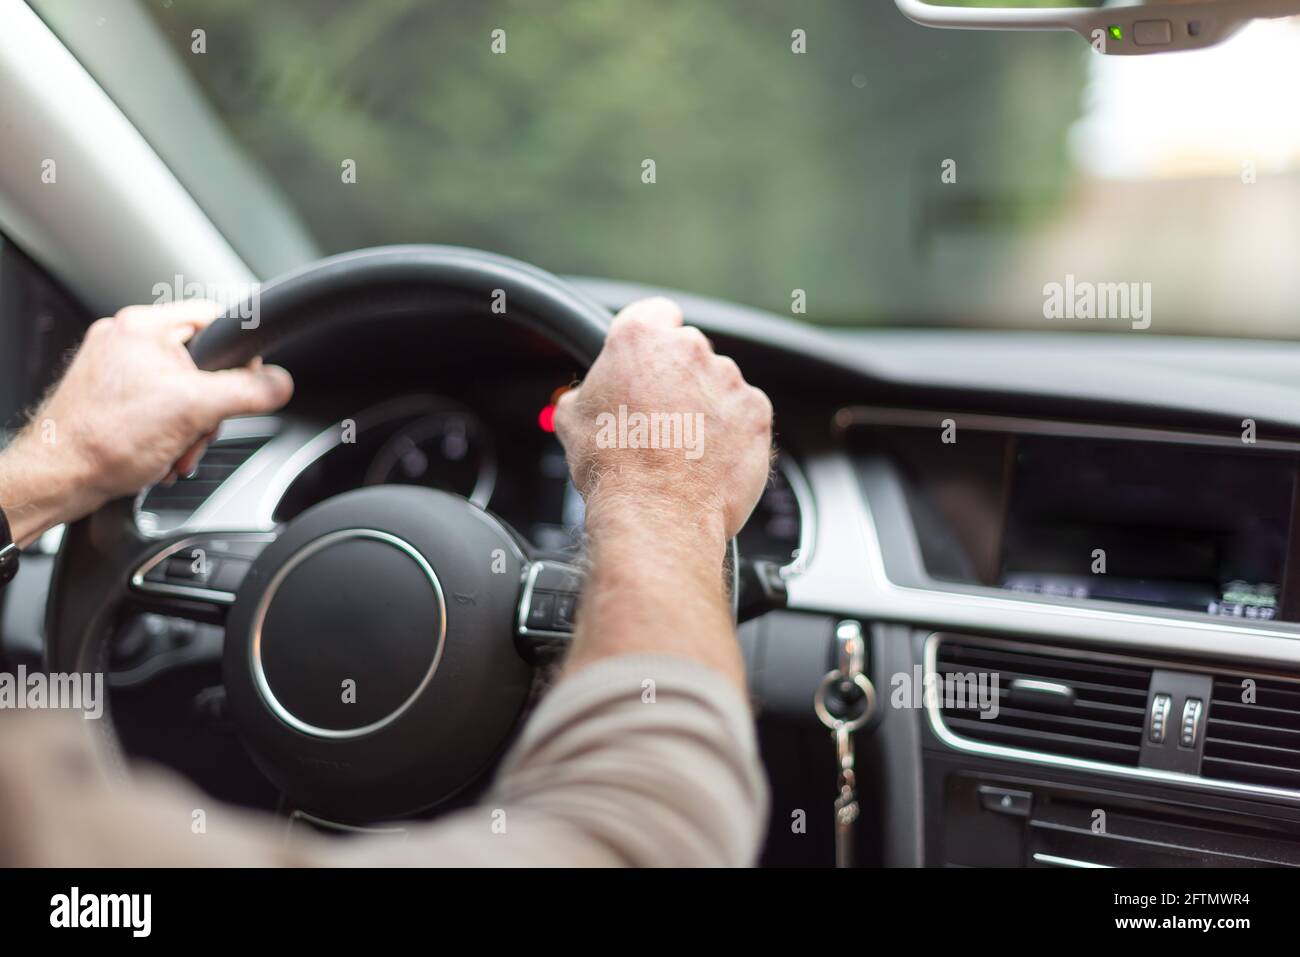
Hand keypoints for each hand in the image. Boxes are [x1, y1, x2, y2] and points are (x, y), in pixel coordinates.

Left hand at [0, 300, 292, 543]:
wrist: (58, 479)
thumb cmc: (103, 440)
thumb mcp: (195, 410)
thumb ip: (247, 392)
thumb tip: (281, 384)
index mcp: (144, 326)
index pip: (216, 319)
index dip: (239, 355)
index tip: (241, 385)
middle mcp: (126, 340)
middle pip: (203, 362)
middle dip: (208, 406)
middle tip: (197, 429)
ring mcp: (115, 369)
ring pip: (183, 389)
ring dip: (190, 426)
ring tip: (176, 448)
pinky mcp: (110, 396)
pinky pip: (159, 406)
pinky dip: (168, 432)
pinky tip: (162, 452)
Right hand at [553, 297, 771, 542]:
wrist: (657, 512)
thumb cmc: (613, 468)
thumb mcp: (571, 420)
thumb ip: (586, 392)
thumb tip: (583, 398)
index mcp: (641, 338)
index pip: (655, 313)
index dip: (653, 336)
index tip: (649, 358)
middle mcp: (689, 349)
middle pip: (689, 351)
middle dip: (679, 378)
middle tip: (660, 417)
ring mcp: (728, 379)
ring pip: (719, 384)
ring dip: (707, 406)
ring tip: (685, 446)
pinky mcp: (757, 411)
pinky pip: (745, 413)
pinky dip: (733, 431)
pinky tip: (709, 457)